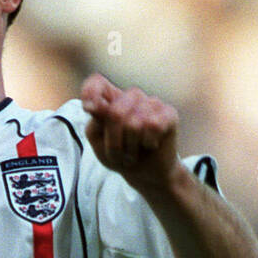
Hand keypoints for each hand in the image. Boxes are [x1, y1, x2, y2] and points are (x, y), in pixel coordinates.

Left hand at [81, 73, 180, 192]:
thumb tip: (93, 106)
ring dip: (131, 147)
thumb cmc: (120, 155)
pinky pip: (153, 125)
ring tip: (134, 152)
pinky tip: (150, 145)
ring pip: (134, 123)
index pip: (97, 82)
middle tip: (118, 154)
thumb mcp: (99, 142)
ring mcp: (151, 102)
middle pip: (115, 112)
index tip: (88, 109)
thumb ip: (95, 122)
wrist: (146, 174)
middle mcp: (131, 97)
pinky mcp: (168, 113)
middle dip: (114, 143)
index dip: (91, 92)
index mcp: (111, 100)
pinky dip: (148, 143)